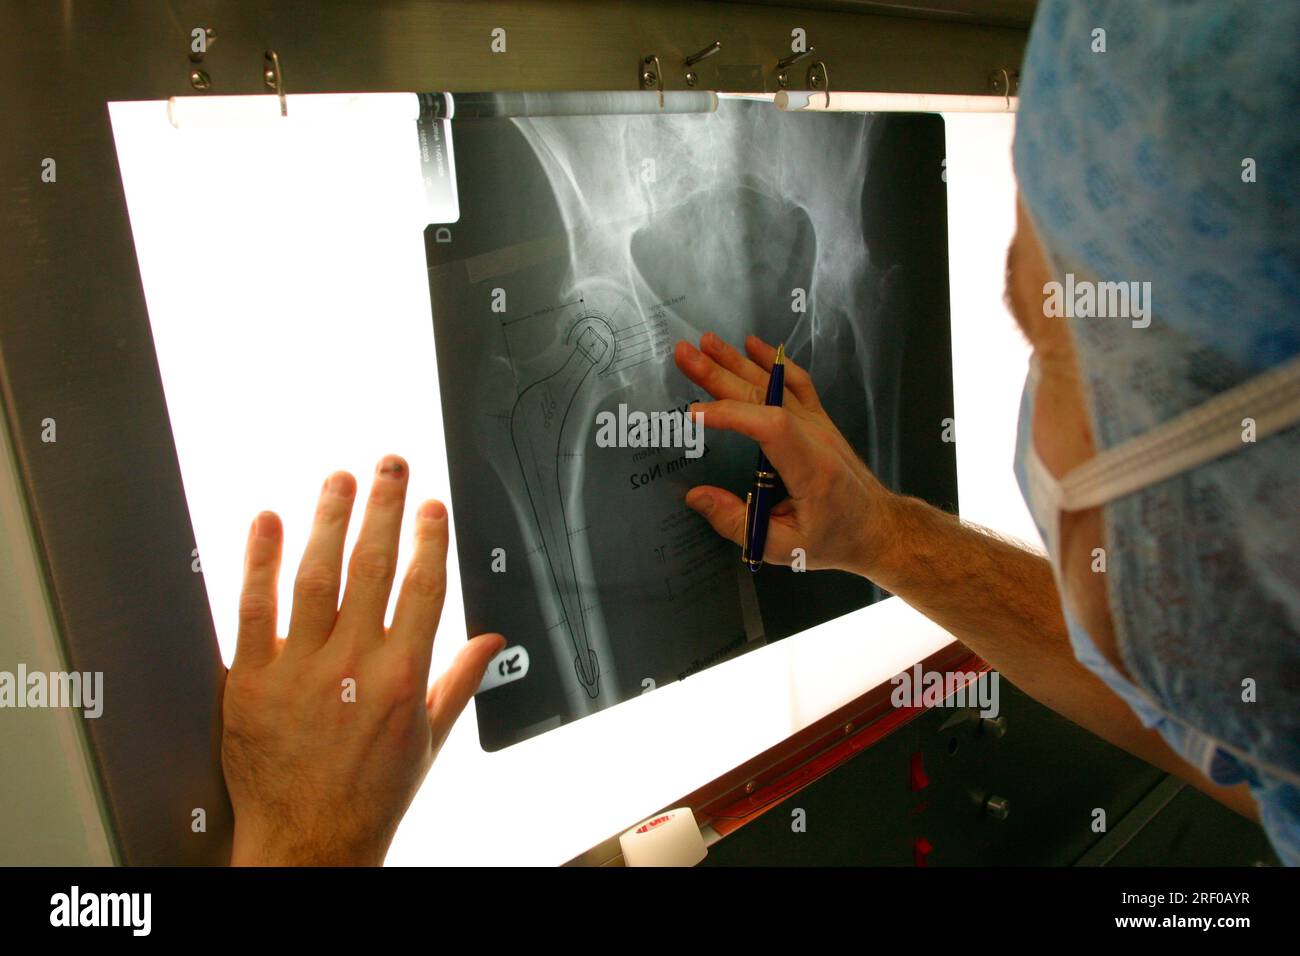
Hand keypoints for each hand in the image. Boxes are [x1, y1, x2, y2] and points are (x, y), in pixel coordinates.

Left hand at [221, 455, 504, 865]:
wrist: (309, 842)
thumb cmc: (369, 796)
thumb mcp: (429, 740)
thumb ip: (460, 682)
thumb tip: (492, 642)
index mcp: (403, 678)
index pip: (423, 588)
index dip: (429, 538)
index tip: (431, 505)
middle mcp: (354, 666)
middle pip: (373, 567)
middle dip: (383, 508)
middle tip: (389, 465)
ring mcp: (299, 670)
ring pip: (316, 577)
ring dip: (329, 520)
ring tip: (339, 479)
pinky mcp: (249, 680)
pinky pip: (253, 610)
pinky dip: (260, 562)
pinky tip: (269, 523)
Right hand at [675, 333, 900, 576]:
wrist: (878, 528)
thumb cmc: (834, 539)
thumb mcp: (784, 548)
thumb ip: (738, 523)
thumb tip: (697, 497)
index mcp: (811, 469)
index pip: (770, 427)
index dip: (731, 414)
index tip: (695, 413)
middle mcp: (816, 437)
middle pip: (764, 396)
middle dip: (720, 374)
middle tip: (685, 355)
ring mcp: (819, 424)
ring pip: (775, 384)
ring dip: (736, 361)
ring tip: (704, 343)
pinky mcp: (819, 420)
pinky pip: (796, 382)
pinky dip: (772, 362)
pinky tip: (751, 345)